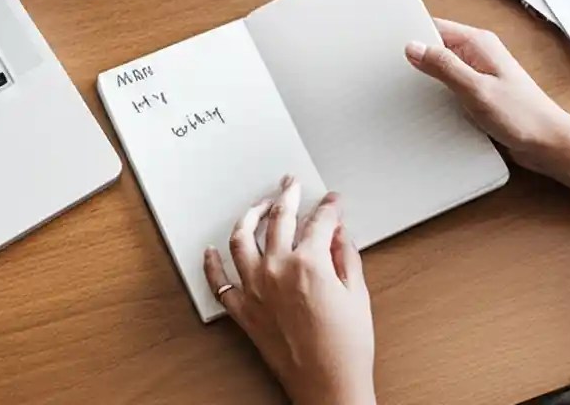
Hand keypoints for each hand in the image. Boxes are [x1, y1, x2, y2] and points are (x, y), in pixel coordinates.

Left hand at [203, 177, 376, 404]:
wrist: (328, 385)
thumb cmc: (346, 348)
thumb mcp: (358, 294)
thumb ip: (346, 256)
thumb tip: (339, 233)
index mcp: (309, 263)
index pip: (319, 221)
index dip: (328, 207)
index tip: (332, 201)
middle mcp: (277, 270)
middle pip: (279, 219)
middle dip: (288, 196)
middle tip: (291, 185)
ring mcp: (255, 289)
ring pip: (241, 239)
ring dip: (248, 216)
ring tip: (256, 206)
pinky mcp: (243, 311)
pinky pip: (219, 283)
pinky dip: (211, 264)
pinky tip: (210, 251)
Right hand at [404, 18, 569, 177]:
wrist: (548, 144)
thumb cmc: (523, 116)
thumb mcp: (476, 89)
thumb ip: (444, 66)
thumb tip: (414, 47)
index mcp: (479, 44)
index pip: (435, 27)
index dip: (412, 35)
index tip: (390, 48)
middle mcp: (478, 54)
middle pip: (436, 47)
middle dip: (416, 58)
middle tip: (395, 72)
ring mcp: (478, 73)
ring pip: (441, 67)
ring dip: (427, 78)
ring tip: (411, 90)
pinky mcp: (478, 91)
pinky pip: (449, 85)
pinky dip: (437, 93)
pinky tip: (430, 105)